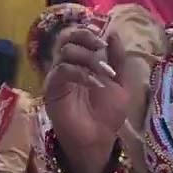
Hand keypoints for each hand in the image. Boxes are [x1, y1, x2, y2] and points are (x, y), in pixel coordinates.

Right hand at [43, 23, 132, 172]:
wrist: (99, 140)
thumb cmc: (108, 114)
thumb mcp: (121, 83)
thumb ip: (118, 59)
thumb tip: (113, 33)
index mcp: (82, 62)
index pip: (77, 36)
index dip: (88, 32)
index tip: (105, 39)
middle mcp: (67, 65)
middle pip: (66, 37)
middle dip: (85, 37)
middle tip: (101, 47)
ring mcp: (58, 76)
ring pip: (66, 52)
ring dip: (89, 58)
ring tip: (106, 74)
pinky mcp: (52, 89)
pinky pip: (62, 71)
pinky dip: (81, 73)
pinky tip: (96, 83)